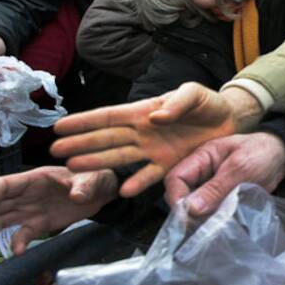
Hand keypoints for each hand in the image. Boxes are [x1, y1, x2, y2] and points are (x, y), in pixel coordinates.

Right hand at [0, 166, 117, 254]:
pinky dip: (17, 242)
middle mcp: (27, 194)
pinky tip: (17, 252)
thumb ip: (84, 185)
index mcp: (35, 178)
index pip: (3, 185)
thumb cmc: (95, 177)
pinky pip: (23, 233)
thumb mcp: (93, 177)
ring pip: (3, 219)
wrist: (104, 192)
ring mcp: (31, 209)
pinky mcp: (40, 223)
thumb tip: (77, 196)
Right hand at [51, 83, 262, 197]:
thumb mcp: (194, 93)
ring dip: (96, 163)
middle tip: (54, 153)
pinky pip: (149, 175)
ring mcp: (152, 150)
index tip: (59, 127)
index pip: (108, 117)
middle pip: (105, 139)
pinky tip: (122, 190)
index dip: (84, 122)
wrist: (229, 121)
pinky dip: (137, 183)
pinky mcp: (169, 165)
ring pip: (119, 157)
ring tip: (73, 169)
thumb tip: (155, 117)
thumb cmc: (206, 103)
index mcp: (143, 111)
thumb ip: (177, 102)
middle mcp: (142, 132)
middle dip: (79, 144)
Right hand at [163, 132, 284, 218]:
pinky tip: (219, 227)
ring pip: (194, 206)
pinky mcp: (221, 198)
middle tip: (199, 227)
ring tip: (211, 229)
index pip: (176, 178)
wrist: (284, 157)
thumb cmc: (262, 154)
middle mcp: (201, 172)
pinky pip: (209, 211)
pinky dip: (212, 220)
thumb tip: (190, 209)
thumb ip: (215, 188)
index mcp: (201, 157)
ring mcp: (210, 186)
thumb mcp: (240, 169)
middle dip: (187, 212)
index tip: (186, 217)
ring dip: (200, 218)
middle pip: (181, 194)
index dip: (177, 198)